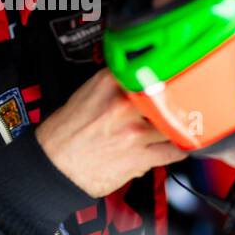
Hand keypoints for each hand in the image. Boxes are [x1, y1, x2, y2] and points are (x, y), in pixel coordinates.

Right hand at [35, 69, 186, 197]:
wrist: (53, 165)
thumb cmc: (65, 133)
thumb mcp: (86, 92)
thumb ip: (115, 83)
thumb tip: (140, 80)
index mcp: (109, 83)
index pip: (150, 69)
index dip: (165, 74)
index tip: (174, 78)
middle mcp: (123, 104)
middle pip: (168, 96)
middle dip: (174, 101)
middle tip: (181, 103)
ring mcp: (134, 131)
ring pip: (174, 124)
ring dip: (178, 126)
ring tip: (179, 126)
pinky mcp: (140, 157)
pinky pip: (175, 151)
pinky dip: (180, 149)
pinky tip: (178, 145)